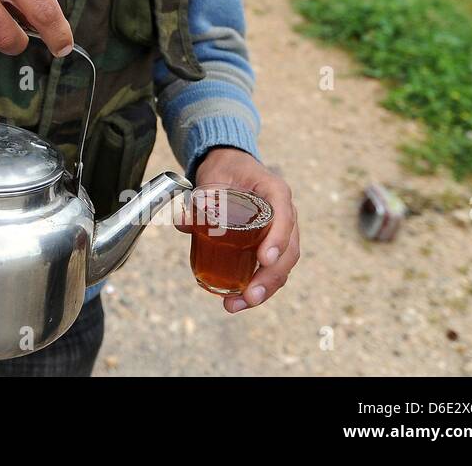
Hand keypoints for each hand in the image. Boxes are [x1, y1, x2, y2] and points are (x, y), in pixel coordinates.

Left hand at [192, 147, 298, 313]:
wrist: (231, 166)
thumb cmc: (225, 170)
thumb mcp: (211, 177)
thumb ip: (199, 197)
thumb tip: (182, 221)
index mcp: (275, 192)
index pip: (284, 217)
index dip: (277, 240)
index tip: (263, 260)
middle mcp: (285, 213)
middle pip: (288, 250)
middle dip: (269, 278)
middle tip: (248, 296)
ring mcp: (280, 232)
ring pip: (282, 265)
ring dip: (263, 289)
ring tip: (237, 305)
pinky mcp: (269, 244)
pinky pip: (269, 268)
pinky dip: (256, 285)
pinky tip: (238, 300)